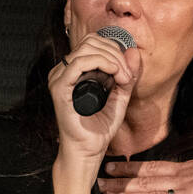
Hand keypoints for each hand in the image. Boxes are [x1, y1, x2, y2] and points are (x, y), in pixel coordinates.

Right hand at [46, 34, 140, 163]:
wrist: (88, 151)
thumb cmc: (98, 128)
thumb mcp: (119, 97)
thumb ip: (127, 75)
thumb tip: (133, 51)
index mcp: (73, 71)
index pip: (93, 43)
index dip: (115, 50)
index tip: (128, 73)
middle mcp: (63, 71)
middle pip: (90, 42)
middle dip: (115, 52)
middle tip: (127, 75)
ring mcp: (59, 78)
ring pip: (86, 48)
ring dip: (112, 58)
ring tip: (123, 77)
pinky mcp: (59, 88)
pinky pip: (79, 63)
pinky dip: (101, 63)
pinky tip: (114, 74)